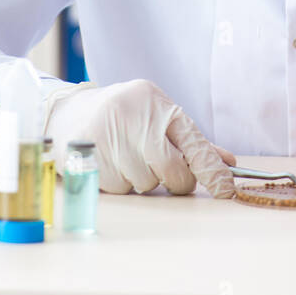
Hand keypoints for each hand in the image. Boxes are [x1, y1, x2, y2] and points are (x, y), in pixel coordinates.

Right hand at [44, 79, 236, 196]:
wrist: (68, 112)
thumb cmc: (124, 117)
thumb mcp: (157, 117)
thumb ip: (190, 142)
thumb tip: (227, 163)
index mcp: (157, 104)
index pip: (193, 142)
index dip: (212, 170)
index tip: (226, 190)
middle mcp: (135, 116)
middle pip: (171, 170)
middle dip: (172, 179)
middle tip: (160, 169)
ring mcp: (109, 134)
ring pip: (145, 183)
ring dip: (141, 179)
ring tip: (125, 156)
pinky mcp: (88, 154)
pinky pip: (120, 188)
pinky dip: (120, 182)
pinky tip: (109, 162)